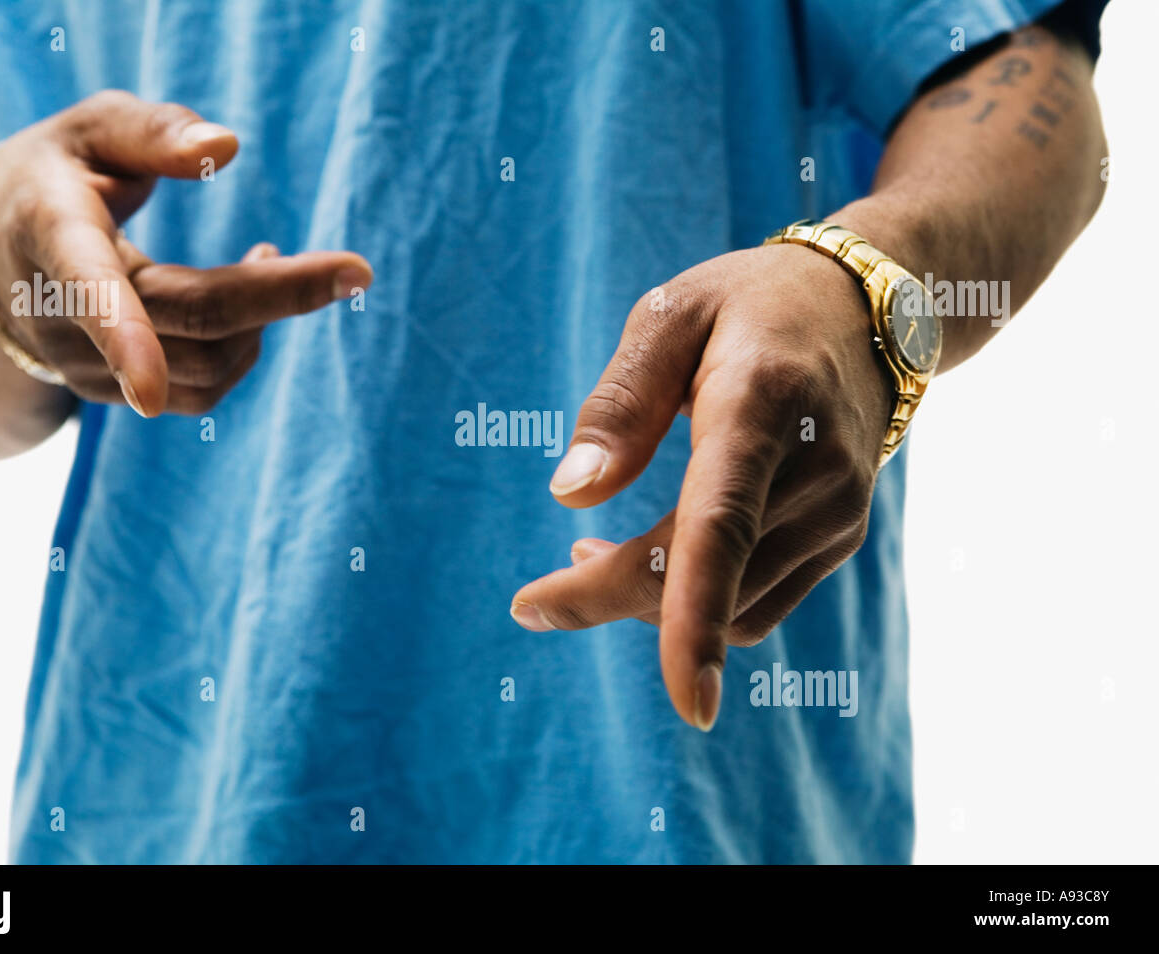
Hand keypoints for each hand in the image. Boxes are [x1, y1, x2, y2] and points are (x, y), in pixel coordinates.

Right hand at [0, 90, 371, 414]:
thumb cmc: (58, 175)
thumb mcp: (90, 129)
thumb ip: (153, 130)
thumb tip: (227, 147)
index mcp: (51, 235)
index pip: (89, 290)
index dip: (122, 339)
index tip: (149, 390)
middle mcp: (64, 317)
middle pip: (191, 322)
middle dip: (280, 296)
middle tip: (355, 270)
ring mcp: (89, 368)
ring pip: (206, 368)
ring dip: (264, 316)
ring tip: (271, 259)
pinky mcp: (118, 396)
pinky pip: (204, 393)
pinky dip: (245, 349)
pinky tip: (250, 302)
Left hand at [510, 242, 894, 729]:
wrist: (864, 311)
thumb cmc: (746, 305)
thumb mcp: (669, 314)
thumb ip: (618, 402)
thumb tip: (569, 493)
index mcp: (762, 405)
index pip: (722, 527)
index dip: (694, 616)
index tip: (684, 702)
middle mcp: (814, 472)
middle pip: (703, 575)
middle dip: (609, 601)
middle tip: (532, 604)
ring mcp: (836, 513)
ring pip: (731, 605)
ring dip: (647, 603)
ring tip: (584, 558)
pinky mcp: (838, 536)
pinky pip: (756, 602)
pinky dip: (695, 604)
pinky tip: (647, 560)